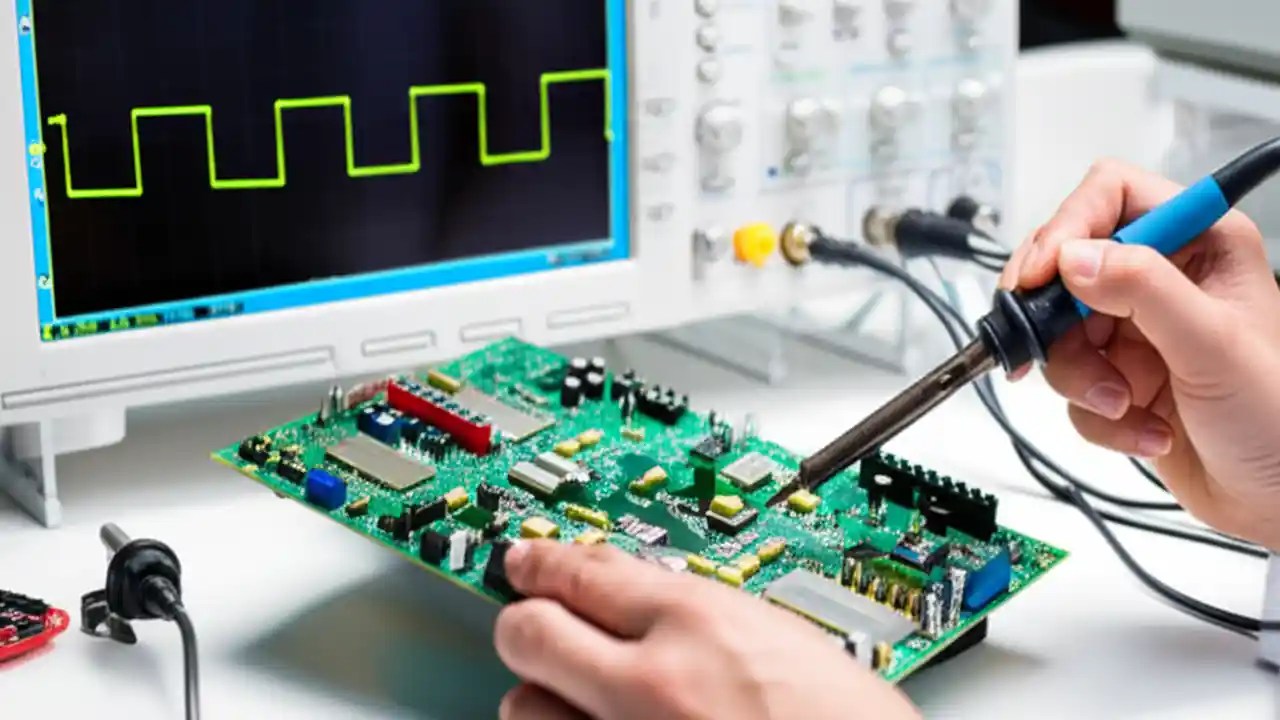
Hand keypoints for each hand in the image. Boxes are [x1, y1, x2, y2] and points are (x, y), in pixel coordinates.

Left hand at [492, 540, 918, 719]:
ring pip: (524, 709)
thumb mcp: (789, 642)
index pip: (583, 570)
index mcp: (704, 625)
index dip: (542, 564)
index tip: (524, 563)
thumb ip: (702, 617)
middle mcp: (654, 685)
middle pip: (528, 631)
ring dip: (549, 704)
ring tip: (593, 709)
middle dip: (530, 626)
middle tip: (541, 627)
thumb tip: (631, 598)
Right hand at [1002, 158, 1279, 549]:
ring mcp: (1138, 331)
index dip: (1067, 229)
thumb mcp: (1213, 344)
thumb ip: (1142, 290)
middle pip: (1066, 268)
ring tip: (1123, 406)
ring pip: (1059, 332)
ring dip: (1080, 378)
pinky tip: (1144, 432)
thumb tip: (1071, 257)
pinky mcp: (1120, 378)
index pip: (1110, 198)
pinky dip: (1097, 416)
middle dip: (1059, 321)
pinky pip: (1070, 384)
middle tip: (1051, 350)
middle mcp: (1164, 279)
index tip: (1038, 278)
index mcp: (1199, 244)